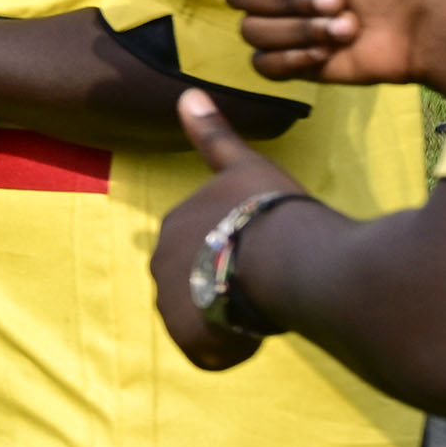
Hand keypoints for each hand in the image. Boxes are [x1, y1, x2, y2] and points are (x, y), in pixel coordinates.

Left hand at [152, 89, 313, 373]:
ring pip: (205, 319)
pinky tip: (259, 333)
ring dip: (234, 318)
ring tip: (266, 307)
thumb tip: (186, 94)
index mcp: (173, 223)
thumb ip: (213, 136)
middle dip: (231, 287)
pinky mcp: (188, 337)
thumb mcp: (244, 166)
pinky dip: (236, 349)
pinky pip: (211, 352)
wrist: (285, 256)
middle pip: (199, 283)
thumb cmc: (271, 209)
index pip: (201, 245)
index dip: (238, 251)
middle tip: (269, 281)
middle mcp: (160, 262)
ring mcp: (170, 301)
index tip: (264, 250)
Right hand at [224, 0, 445, 85]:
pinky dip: (293, 61)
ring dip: (300, 33)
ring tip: (342, 27)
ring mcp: (283, 22)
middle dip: (290, 5)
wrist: (420, 20)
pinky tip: (328, 51)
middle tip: (336, 1)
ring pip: (251, 31)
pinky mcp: (292, 59)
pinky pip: (262, 65)